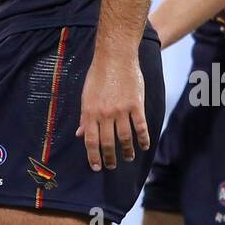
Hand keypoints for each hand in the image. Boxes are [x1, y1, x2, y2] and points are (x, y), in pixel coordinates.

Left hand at [77, 49, 150, 170]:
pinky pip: (141, 127)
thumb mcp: (86, 95)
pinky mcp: (136, 105)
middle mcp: (104, 114)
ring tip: (128, 157)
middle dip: (110, 158)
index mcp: (90, 112)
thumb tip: (80, 134)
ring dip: (127, 151)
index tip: (96, 167)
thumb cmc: (98, 74)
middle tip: (112, 166)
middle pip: (108, 143)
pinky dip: (143, 139)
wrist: (115, 56)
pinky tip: (144, 146)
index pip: (90, 141)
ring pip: (125, 138)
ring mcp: (121, 110)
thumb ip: (84, 116)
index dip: (93, 157)